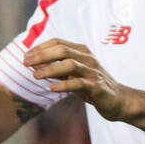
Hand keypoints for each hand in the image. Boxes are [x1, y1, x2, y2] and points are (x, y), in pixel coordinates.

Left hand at [21, 38, 144, 122]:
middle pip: (62, 50)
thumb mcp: (72, 75)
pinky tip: (51, 87)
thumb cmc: (92, 85)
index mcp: (82, 51)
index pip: (58, 42)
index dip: (40, 47)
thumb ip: (56, 68)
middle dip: (41, 55)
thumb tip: (33, 65)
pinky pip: (79, 83)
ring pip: (70, 64)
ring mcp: (93, 72)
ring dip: (50, 68)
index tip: (25, 55)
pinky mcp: (97, 87)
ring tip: (35, 75)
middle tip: (25, 63)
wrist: (119, 101)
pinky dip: (64, 84)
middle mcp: (88, 58)